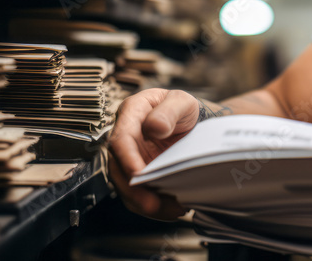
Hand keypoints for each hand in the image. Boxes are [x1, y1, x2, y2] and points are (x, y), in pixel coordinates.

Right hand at [107, 88, 201, 219]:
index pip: (120, 140)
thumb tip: (155, 127)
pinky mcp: (140, 174)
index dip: (127, 159)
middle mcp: (126, 138)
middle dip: (134, 191)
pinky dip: (154, 206)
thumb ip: (169, 110)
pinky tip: (172, 209)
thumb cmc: (183, 108)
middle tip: (155, 205)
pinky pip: (139, 194)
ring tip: (173, 209)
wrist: (192, 121)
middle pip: (118, 169)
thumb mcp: (182, 101)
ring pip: (127, 186)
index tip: (139, 175)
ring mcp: (131, 158)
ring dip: (145, 203)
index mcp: (131, 114)